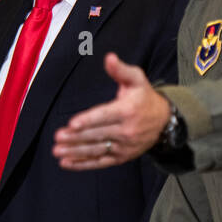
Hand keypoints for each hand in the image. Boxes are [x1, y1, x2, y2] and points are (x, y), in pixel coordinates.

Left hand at [53, 52, 170, 169]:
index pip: (104, 116)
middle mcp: (126, 130)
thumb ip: (121, 70)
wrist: (164, 121)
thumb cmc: (144, 97)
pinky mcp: (121, 157)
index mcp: (128, 110)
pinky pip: (100, 162)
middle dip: (76, 137)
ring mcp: (124, 146)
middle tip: (58, 137)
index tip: (72, 124)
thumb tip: (109, 57)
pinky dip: (83, 164)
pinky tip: (66, 163)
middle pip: (97, 134)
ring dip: (75, 152)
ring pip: (96, 150)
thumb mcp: (137, 79)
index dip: (88, 120)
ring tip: (57, 151)